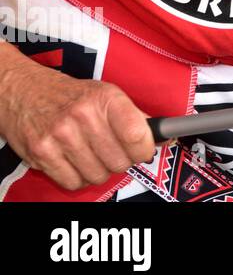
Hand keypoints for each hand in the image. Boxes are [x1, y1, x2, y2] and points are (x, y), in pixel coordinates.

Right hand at [0, 58, 154, 191]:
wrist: (25, 92)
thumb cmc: (72, 96)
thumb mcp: (107, 94)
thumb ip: (135, 116)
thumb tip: (165, 135)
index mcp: (106, 98)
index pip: (137, 134)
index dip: (144, 149)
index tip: (143, 151)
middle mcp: (83, 115)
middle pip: (119, 161)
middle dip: (121, 161)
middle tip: (113, 152)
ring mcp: (60, 135)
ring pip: (98, 175)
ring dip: (98, 170)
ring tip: (91, 155)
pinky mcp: (41, 152)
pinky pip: (73, 182)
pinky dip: (78, 178)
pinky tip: (74, 162)